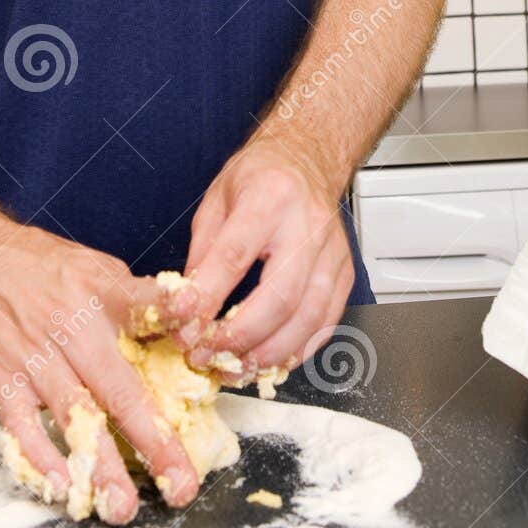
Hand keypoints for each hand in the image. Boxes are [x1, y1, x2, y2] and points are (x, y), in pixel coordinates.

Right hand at [0, 213, 201, 523]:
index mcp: (101, 294)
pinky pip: (22, 429)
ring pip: (73, 418)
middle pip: (117, 387)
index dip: (172, 312)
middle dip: (152, 439)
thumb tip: (184, 330)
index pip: (143, 304)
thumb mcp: (94, 267)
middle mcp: (70, 328)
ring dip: (100, 467)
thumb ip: (135, 302)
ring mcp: (33, 358)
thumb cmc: (40, 267)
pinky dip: (41, 459)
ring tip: (122, 506)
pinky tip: (62, 486)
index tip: (197, 323)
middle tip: (180, 482)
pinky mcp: (1, 382)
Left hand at [178, 139, 354, 375]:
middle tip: (208, 355)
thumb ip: (202, 251)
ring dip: (268, 353)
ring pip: (308, 317)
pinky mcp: (345, 272)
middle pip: (279, 295)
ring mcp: (332, 251)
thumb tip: (187, 304)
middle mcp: (307, 225)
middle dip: (240, 336)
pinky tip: (270, 360)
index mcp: (268, 197)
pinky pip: (326, 323)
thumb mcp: (216, 200)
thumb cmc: (261, 176)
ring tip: (236, 368)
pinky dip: (297, 350)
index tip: (183, 325)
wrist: (308, 159)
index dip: (207, 297)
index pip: (234, 256)